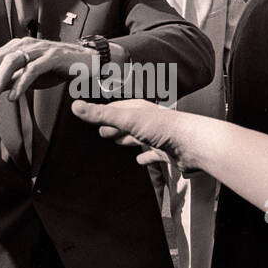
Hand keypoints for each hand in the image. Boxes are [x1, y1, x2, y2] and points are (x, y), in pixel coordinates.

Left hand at [0, 38, 89, 108]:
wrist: (87, 62)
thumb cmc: (57, 69)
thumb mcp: (29, 76)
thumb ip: (11, 80)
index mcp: (16, 47)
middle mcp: (24, 44)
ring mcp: (38, 49)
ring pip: (11, 63)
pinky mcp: (52, 57)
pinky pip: (32, 70)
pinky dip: (20, 83)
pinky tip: (12, 97)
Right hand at [70, 98, 204, 174]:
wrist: (192, 145)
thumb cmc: (162, 128)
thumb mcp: (126, 119)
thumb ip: (101, 114)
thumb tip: (75, 106)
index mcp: (139, 109)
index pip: (117, 108)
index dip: (104, 112)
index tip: (92, 115)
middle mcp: (149, 121)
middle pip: (128, 122)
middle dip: (115, 126)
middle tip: (101, 131)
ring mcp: (158, 137)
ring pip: (139, 137)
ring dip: (128, 139)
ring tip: (117, 142)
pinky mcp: (166, 153)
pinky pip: (152, 155)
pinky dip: (144, 157)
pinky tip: (139, 161)